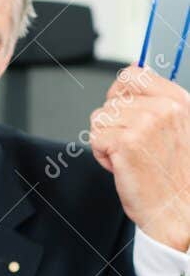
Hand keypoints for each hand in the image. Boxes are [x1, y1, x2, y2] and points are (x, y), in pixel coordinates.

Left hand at [90, 66, 189, 250]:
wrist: (180, 209)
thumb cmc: (176, 174)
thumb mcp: (178, 125)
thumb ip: (156, 98)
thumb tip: (136, 66)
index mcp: (177, 100)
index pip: (132, 75)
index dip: (120, 95)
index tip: (127, 114)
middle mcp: (163, 108)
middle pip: (111, 100)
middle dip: (114, 123)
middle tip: (134, 145)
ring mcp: (144, 123)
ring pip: (99, 119)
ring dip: (108, 141)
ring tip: (131, 157)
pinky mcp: (126, 142)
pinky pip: (95, 138)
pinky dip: (103, 156)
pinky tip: (124, 167)